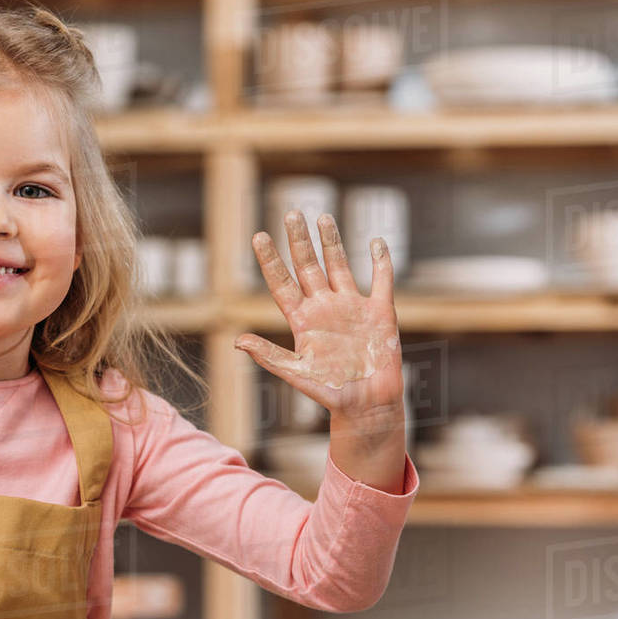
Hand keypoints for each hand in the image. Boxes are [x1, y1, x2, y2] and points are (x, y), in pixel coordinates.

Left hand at [235, 210, 402, 421]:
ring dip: (332, 242)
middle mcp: (324, 308)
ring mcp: (352, 307)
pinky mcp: (380, 312)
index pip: (282, 282)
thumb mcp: (296, 373)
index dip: (270, 260)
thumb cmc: (329, 393)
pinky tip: (376, 241)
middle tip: (291, 213)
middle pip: (308, 266)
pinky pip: (381, 280)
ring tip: (323, 217)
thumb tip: (237, 341)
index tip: (259, 236)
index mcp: (302, 320)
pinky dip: (381, 261)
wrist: (366, 405)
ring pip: (339, 266)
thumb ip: (268, 355)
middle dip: (299, 240)